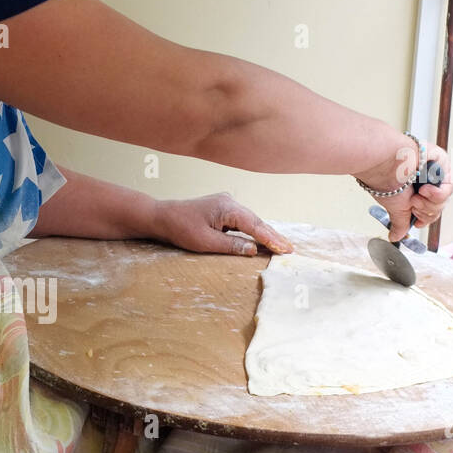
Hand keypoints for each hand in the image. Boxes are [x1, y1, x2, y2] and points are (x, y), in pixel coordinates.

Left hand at [150, 193, 292, 256]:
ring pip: (251, 220)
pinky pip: (242, 221)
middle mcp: (229, 202)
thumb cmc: (181, 228)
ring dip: (265, 233)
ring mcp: (226, 204)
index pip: (254, 225)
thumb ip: (231, 245)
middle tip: (290, 250)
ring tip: (281, 247)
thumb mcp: (205, 242)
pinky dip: (253, 230)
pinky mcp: (223, 209)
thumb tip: (254, 249)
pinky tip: (263, 239)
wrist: (163, 216)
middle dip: (273, 236)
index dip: (271, 239)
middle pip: (256, 221)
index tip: (284, 249)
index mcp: (227, 208)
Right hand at [354, 139, 452, 240]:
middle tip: (413, 204)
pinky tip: (424, 188)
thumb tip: (395, 237)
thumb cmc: (386, 181)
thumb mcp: (396, 209)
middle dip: (424, 211)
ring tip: (416, 195)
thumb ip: (400, 224)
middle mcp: (425, 183)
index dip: (424, 218)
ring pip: (443, 201)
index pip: (428, 212)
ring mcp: (434, 174)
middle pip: (437, 208)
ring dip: (428, 203)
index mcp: (414, 193)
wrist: (386, 165)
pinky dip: (435, 194)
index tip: (416, 221)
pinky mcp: (442, 164)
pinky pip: (447, 188)